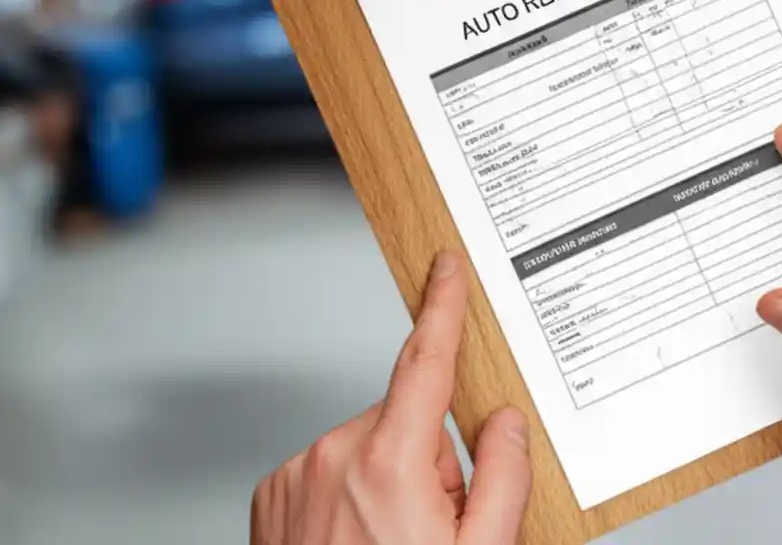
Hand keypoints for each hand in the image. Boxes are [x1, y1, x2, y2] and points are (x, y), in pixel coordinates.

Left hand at [251, 252, 531, 544]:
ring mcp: (296, 476)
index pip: (425, 363)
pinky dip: (351, 496)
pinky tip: (359, 542)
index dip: (442, 307)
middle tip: (436, 525)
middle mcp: (332, 456)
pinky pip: (332, 471)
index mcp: (389, 463)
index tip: (445, 267)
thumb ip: (503, 479)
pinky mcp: (274, 495)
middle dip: (432, 460)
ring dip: (389, 482)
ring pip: (369, 449)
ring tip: (391, 544)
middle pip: (407, 423)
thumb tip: (502, 424)